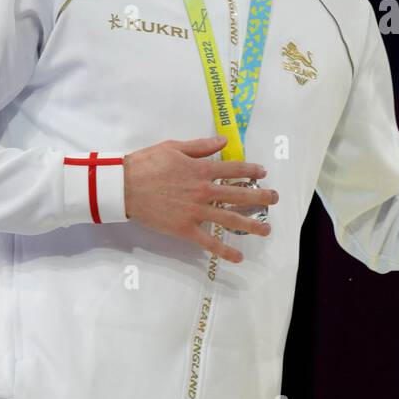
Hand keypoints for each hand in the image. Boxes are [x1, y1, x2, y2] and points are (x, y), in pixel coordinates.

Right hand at [122, 135, 277, 262]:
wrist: (123, 186)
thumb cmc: (146, 163)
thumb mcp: (174, 147)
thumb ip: (201, 145)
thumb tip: (224, 141)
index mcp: (202, 169)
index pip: (234, 168)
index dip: (251, 170)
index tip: (263, 173)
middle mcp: (204, 190)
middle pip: (239, 194)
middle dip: (260, 196)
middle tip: (275, 199)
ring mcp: (196, 211)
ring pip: (230, 219)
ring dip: (251, 224)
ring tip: (266, 229)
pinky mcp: (185, 229)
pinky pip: (208, 242)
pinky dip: (224, 251)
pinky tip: (239, 257)